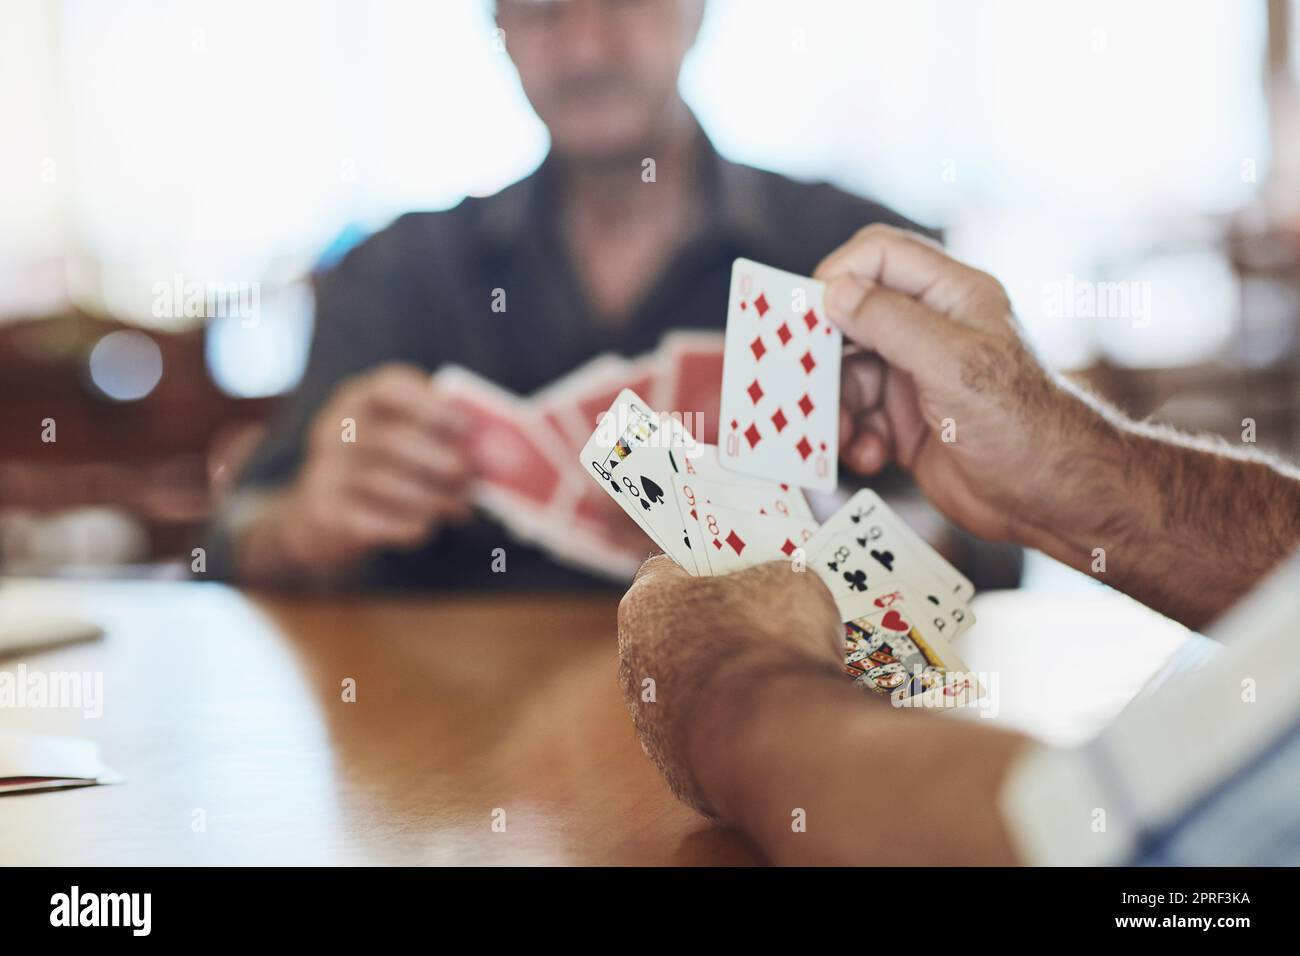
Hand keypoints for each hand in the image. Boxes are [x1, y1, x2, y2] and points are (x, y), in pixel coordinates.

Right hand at [276, 363, 475, 573]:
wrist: (324, 516)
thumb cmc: (384, 467)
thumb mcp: (405, 438)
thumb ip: (442, 435)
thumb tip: (492, 451)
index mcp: (360, 398)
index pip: (391, 389)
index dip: (432, 407)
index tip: (467, 427)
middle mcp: (335, 428)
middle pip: (392, 440)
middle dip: (441, 461)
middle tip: (472, 478)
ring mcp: (324, 470)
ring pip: (383, 483)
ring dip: (431, 498)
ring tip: (460, 508)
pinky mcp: (324, 512)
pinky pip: (370, 520)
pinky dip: (404, 525)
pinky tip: (426, 528)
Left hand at [616, 554, 840, 812]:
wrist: (779, 740)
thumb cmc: (777, 643)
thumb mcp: (789, 579)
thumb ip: (771, 576)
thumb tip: (781, 586)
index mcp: (647, 601)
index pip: (668, 568)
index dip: (709, 565)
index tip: (741, 567)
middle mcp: (635, 662)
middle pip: (674, 632)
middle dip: (716, 627)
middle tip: (766, 623)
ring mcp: (651, 722)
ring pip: (688, 692)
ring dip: (724, 686)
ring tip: (779, 682)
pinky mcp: (677, 769)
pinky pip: (708, 740)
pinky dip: (735, 733)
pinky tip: (774, 728)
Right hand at [816, 224, 1117, 551]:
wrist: (1054, 501)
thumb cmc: (1022, 425)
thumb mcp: (952, 365)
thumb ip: (890, 323)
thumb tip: (834, 292)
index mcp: (951, 296)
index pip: (879, 256)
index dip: (837, 275)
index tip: (808, 316)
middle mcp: (930, 330)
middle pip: (851, 321)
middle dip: (826, 357)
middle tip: (806, 387)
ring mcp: (916, 377)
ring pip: (847, 376)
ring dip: (837, 408)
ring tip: (844, 438)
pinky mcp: (905, 423)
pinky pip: (857, 417)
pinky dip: (853, 438)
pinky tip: (871, 458)